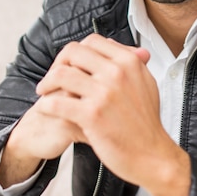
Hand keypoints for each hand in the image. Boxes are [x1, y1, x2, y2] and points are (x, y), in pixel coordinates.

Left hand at [35, 34, 190, 195]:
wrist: (152, 154)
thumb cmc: (147, 121)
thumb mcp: (145, 82)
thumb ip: (128, 61)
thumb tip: (110, 44)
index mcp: (128, 62)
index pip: (93, 41)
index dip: (77, 51)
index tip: (70, 64)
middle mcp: (116, 72)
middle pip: (73, 52)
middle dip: (58, 63)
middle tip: (53, 78)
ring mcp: (104, 93)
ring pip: (60, 74)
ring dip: (47, 82)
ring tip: (44, 92)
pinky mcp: (91, 115)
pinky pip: (56, 102)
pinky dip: (46, 104)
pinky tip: (46, 109)